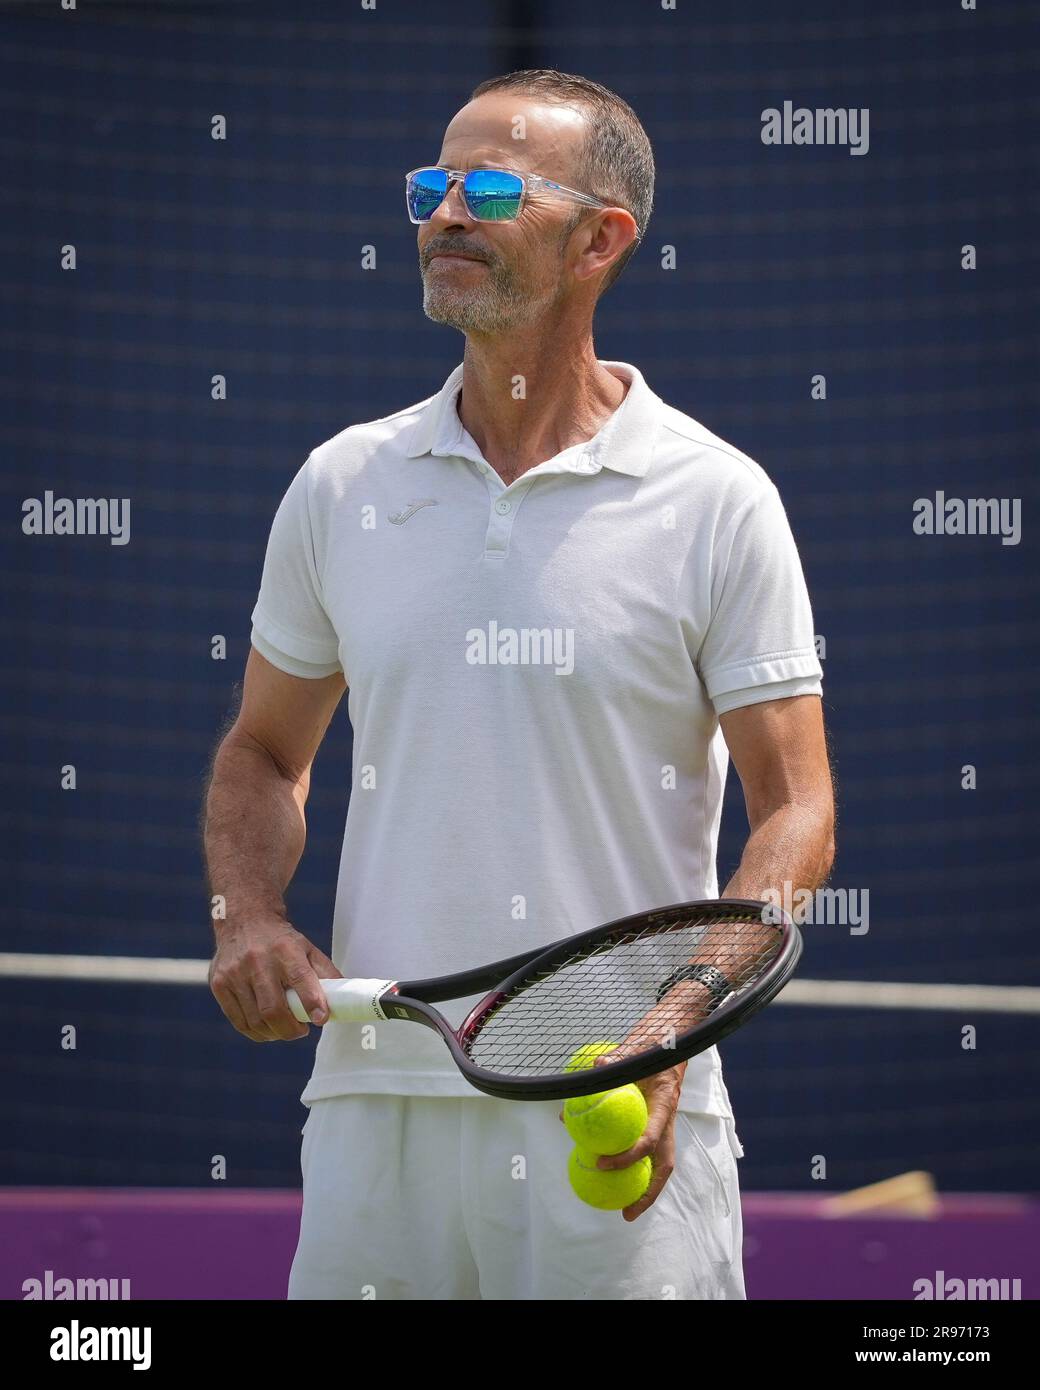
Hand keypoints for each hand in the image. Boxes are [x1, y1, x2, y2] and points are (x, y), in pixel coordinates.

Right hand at [209, 912, 341, 1041]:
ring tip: (285, 1030)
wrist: (244, 920)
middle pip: (273, 1009)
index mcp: (285, 949)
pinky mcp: (219, 984)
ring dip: (274, 1033)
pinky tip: (266, 1029)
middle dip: (290, 1030)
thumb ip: (326, 974)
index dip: (311, 1002)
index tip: (320, 1019)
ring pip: (256, 1019)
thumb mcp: (307, 949)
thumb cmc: (281, 941)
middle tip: (301, 1031)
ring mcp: (234, 973)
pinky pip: (238, 1021)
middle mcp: (257, 960)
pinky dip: (255, 1032)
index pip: (300, 978)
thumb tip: (343, 1002)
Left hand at [559, 1057, 687, 1220]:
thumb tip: (597, 1065)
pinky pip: (647, 1153)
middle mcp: (668, 1122)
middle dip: (649, 1193)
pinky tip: (611, 1176)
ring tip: (624, 1210)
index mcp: (664, 1106)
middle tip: (626, 1214)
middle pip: (664, 1166)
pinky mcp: (657, 1127)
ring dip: (645, 1189)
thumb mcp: (636, 1051)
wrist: (669, 1044)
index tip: (600, 1163)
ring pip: (659, 1164)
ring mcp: (665, 1126)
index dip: (627, 1157)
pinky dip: (634, 1168)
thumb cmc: (651, 1049)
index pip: (648, 1140)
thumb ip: (617, 1060)